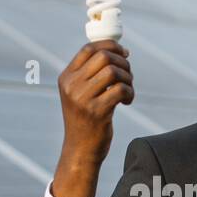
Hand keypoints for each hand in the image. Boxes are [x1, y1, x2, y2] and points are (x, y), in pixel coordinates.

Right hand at [51, 40, 133, 196]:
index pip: (88, 49)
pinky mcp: (97, 111)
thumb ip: (91, 74)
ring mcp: (82, 99)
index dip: (110, 45)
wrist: (80, 150)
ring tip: (128, 90)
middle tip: (128, 76)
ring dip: (128, 78)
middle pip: (103, 57)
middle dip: (123, 62)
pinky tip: (127, 102)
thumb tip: (118, 50)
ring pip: (113, 71)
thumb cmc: (85, 120)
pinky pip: (120, 90)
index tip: (124, 52)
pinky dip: (130, 93)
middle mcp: (71, 86)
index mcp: (66, 78)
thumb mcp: (80, 94)